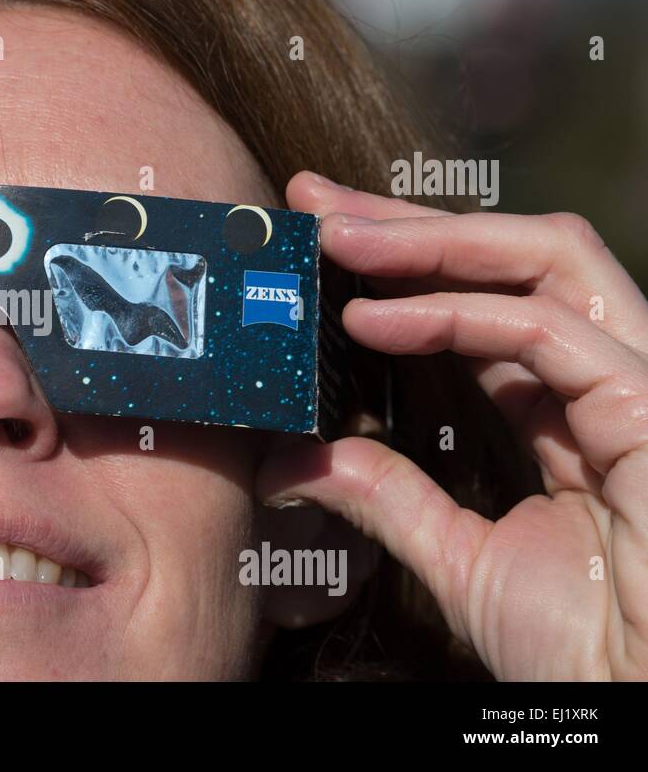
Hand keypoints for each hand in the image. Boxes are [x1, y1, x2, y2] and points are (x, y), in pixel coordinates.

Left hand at [258, 171, 647, 679]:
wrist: (632, 707)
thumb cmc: (582, 650)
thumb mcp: (459, 558)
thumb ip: (389, 496)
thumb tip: (295, 461)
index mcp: (568, 412)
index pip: (487, 304)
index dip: (409, 264)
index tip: (324, 242)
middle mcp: (605, 383)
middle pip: (515, 261)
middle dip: (411, 224)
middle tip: (317, 203)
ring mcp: (635, 387)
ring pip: (543, 263)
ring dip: (428, 241)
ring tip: (334, 238)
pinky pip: (547, 330)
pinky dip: (456, 311)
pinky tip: (375, 316)